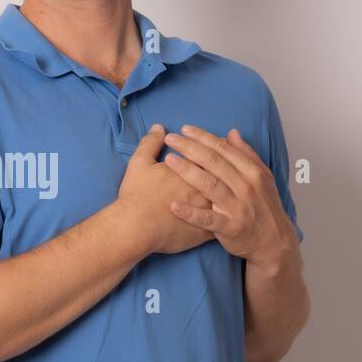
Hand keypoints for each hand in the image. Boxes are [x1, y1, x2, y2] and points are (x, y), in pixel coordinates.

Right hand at [116, 125, 215, 254]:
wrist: (135, 227)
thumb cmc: (137, 194)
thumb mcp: (139, 162)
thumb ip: (150, 143)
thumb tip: (159, 128)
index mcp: (192, 170)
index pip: (212, 156)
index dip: (214, 151)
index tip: (214, 147)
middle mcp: (205, 190)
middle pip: (223, 177)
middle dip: (226, 173)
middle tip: (224, 171)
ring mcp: (206, 212)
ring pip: (224, 203)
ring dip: (225, 198)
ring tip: (220, 195)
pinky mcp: (203, 233)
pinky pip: (218, 226)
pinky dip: (220, 221)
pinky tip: (219, 219)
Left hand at [163, 125, 294, 266]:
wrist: (273, 242)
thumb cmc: (264, 206)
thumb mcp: (263, 178)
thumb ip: (246, 154)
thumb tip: (231, 133)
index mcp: (252, 172)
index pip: (224, 149)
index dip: (203, 138)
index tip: (185, 129)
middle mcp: (246, 187)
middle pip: (214, 163)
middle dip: (190, 148)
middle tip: (170, 140)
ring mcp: (238, 207)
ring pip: (209, 185)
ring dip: (187, 171)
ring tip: (168, 161)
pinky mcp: (230, 228)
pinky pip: (207, 219)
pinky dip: (190, 213)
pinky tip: (173, 205)